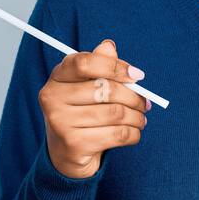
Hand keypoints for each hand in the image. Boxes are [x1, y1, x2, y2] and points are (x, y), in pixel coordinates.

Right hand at [38, 38, 149, 178]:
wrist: (66, 153)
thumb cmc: (81, 112)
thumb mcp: (86, 85)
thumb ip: (99, 64)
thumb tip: (108, 46)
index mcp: (57, 77)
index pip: (86, 62)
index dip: (115, 66)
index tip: (137, 76)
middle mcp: (53, 98)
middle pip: (106, 89)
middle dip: (134, 96)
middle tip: (145, 103)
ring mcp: (61, 122)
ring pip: (115, 113)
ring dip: (136, 117)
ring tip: (140, 118)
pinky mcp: (74, 144)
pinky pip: (117, 135)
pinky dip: (133, 133)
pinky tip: (134, 132)